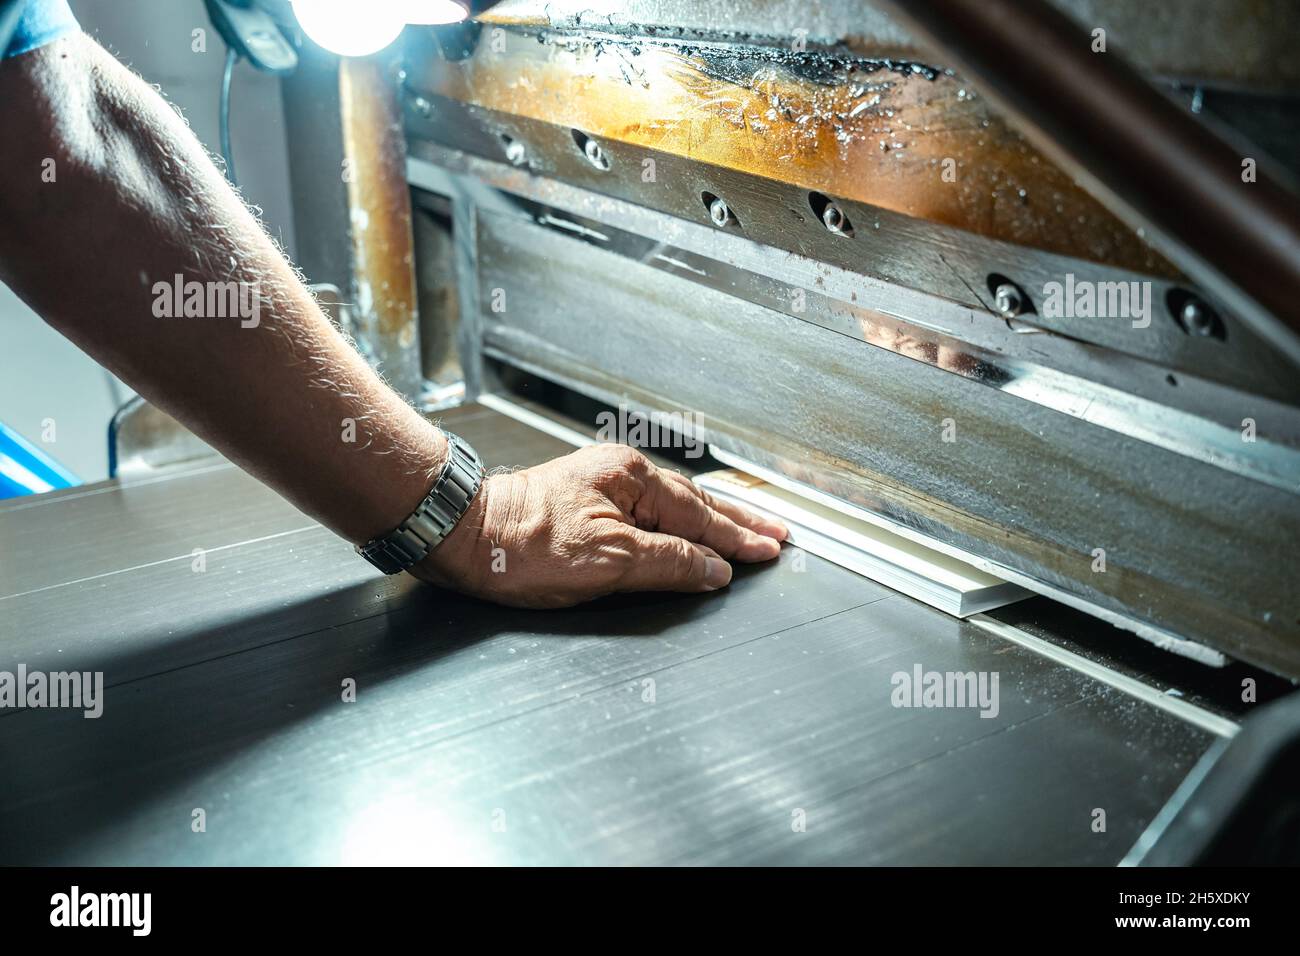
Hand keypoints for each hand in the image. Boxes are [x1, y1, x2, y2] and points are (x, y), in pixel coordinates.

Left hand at [411, 444, 787, 607]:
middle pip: (693, 503)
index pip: (700, 515)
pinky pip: (647, 513)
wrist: (462, 538)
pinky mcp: (583, 506)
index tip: (771, 550)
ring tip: (745, 530)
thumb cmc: (524, 548)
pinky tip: (684, 529)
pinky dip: (677, 524)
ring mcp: (601, 488)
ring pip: (672, 506)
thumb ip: (671, 562)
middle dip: (737, 522)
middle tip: (776, 534)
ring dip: (711, 521)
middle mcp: (619, 475)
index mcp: (631, 479)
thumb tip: (715, 568)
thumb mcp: (610, 561)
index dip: (738, 539)